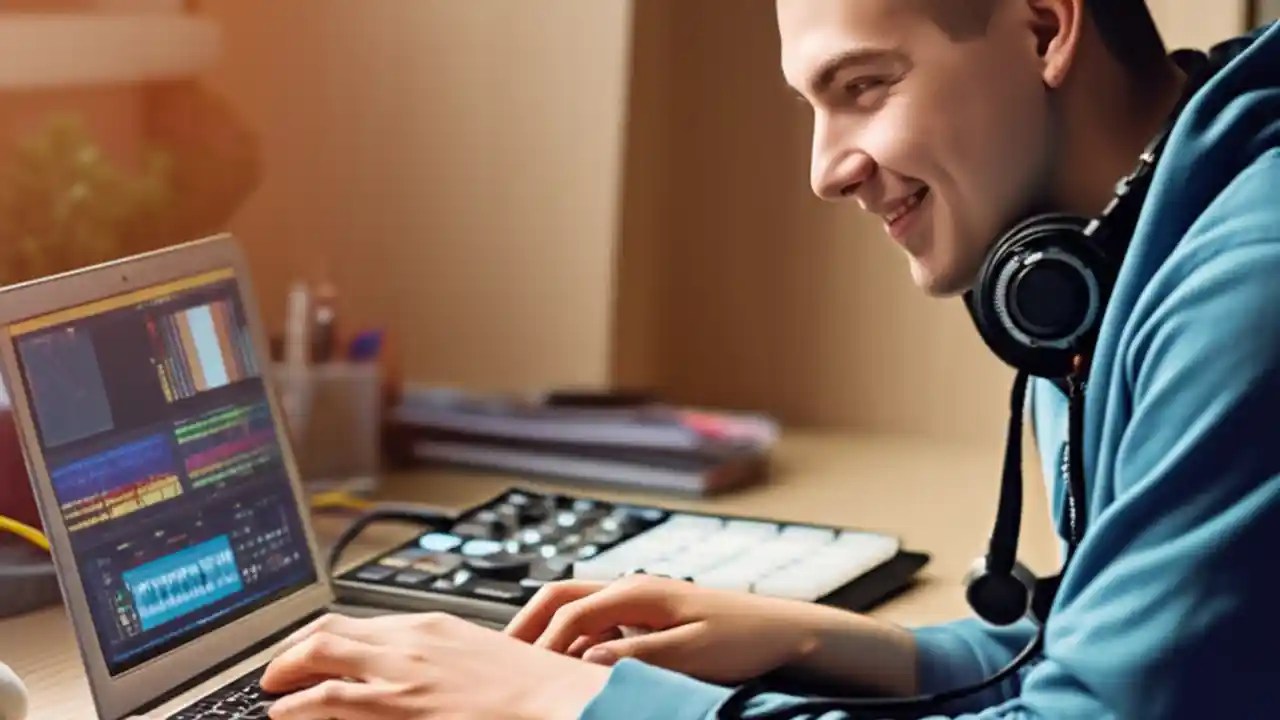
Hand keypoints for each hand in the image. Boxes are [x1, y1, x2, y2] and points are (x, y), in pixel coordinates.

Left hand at [261, 611, 610, 719]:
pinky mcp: (395, 704)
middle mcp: (410, 638)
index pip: (359, 621)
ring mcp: (400, 669)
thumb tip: (423, 678)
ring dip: (285, 670)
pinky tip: (283, 712)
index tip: (309, 649)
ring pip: (318, 654)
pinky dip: (295, 703)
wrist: (556, 701)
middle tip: (277, 668)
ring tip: (271, 688)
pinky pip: (325, 697)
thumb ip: (443, 663)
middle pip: (329, 628)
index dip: (324, 635)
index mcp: (433, 624)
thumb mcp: (481, 662)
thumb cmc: (532, 689)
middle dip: (293, 648)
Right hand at [505, 575, 916, 694]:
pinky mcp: (655, 617)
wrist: (790, 633)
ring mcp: (644, 600)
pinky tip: (577, 665)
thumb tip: (588, 657)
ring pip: (580, 606)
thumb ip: (635, 655)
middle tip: (502, 655)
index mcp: (638, 591)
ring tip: (529, 661)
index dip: (540, 643)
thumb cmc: (746, 639)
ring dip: (551, 629)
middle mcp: (635, 587)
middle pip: (562, 595)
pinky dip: (578, 638)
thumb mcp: (689, 653)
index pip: (568, 613)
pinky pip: (602, 621)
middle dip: (528, 622)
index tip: (521, 672)